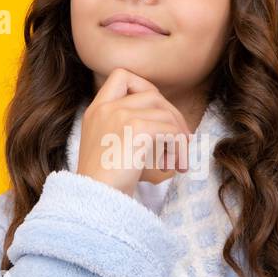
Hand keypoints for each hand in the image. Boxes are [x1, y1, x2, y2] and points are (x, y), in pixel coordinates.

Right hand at [77, 68, 192, 197]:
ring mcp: (119, 115)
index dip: (145, 89)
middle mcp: (106, 108)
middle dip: (172, 116)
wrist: (95, 199)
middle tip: (182, 141)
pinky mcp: (136, 128)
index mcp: (96, 110)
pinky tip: (176, 165)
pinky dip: (179, 148)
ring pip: (165, 113)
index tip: (156, 114)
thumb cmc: (107, 184)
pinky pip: (170, 130)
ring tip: (178, 160)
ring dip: (178, 136)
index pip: (121, 77)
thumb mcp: (112, 149)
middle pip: (152, 94)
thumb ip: (131, 130)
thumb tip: (174, 125)